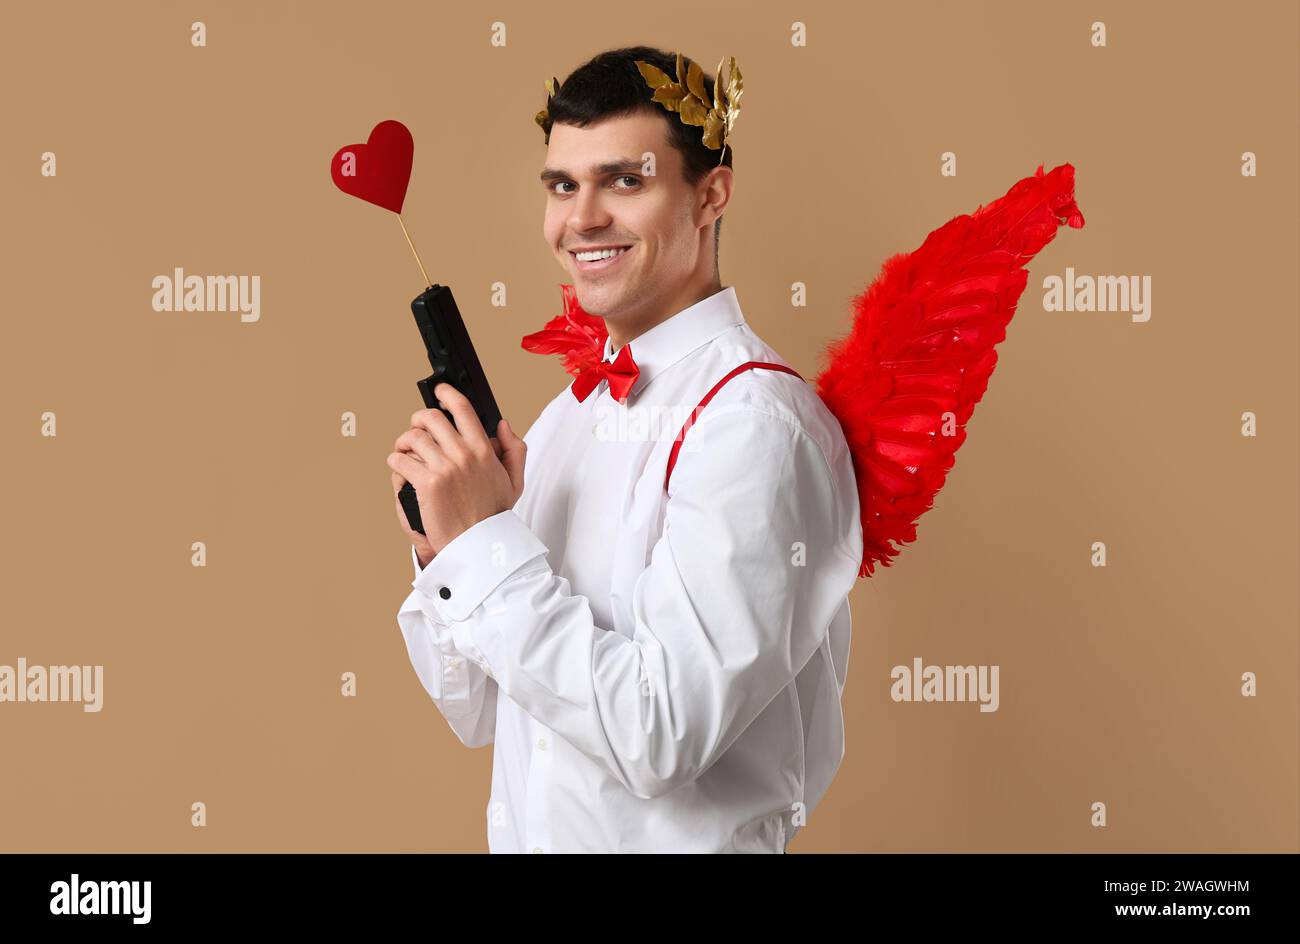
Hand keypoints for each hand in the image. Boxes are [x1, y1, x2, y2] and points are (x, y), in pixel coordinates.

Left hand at [387, 383, 526, 555]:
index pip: (463, 409)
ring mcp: (444, 467)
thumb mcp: (514, 480)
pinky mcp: (426, 483)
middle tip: (417, 428)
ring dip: (404, 441)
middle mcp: (463, 454)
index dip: (447, 394)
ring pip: (412, 437)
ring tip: (405, 450)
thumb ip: (514, 449)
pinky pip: (401, 460)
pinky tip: (401, 468)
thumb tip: (503, 425)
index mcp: (483, 450)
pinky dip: (396, 461)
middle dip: (418, 419)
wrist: (479, 544)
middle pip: (430, 418)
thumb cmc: (493, 515)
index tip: (439, 391)